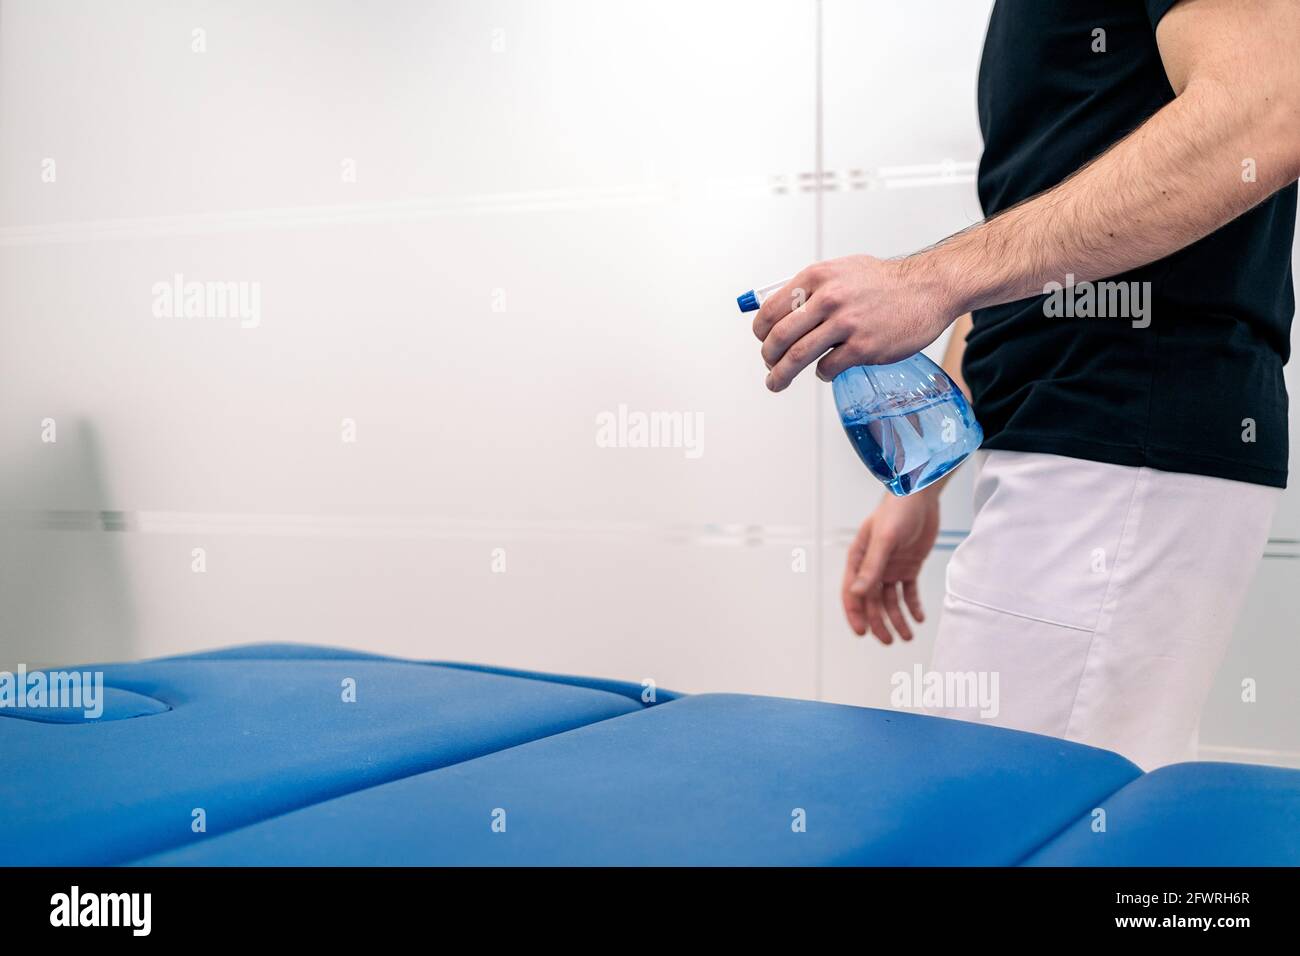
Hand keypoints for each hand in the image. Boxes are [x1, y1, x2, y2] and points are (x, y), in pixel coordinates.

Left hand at [752, 254, 958, 391]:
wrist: (927, 289)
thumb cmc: (884, 282)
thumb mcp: (842, 270)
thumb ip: (813, 288)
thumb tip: (782, 310)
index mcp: (818, 277)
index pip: (772, 308)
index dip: (762, 330)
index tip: (763, 340)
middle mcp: (829, 298)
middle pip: (780, 336)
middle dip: (768, 357)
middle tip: (769, 366)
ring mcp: (846, 324)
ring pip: (798, 356)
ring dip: (781, 375)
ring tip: (776, 383)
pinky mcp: (863, 347)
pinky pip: (827, 368)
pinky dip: (821, 373)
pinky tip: (826, 371)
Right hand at [842, 490, 939, 643]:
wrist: (921, 495)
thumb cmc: (897, 511)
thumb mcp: (884, 539)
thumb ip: (872, 566)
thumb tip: (858, 593)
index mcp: (859, 559)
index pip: (853, 592)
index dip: (856, 614)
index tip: (863, 633)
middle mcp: (873, 566)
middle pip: (873, 601)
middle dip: (879, 623)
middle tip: (889, 641)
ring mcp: (891, 567)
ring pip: (891, 600)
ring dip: (898, 619)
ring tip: (907, 636)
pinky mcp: (909, 566)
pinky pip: (909, 592)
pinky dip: (913, 606)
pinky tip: (919, 618)